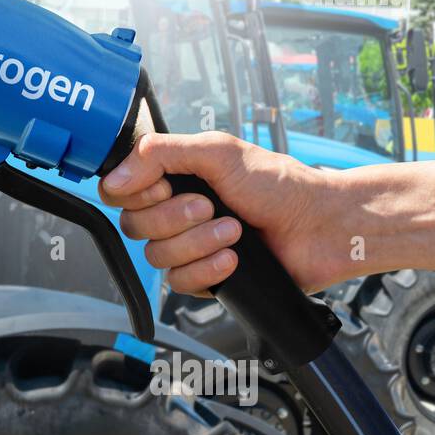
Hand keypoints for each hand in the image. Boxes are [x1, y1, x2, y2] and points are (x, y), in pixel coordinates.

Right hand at [97, 132, 340, 295]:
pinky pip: (180, 282)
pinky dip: (208, 269)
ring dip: (198, 243)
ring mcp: (188, 246)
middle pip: (134, 226)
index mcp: (173, 177)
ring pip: (157, 256)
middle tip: (212, 207)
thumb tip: (114, 177)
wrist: (320, 227)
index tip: (164, 187)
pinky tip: (234, 259)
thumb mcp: (217, 152)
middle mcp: (175, 211)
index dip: (135, 193)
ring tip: (234, 231)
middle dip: (175, 218)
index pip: (119, 190)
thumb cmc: (279, 184)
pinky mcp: (204, 276)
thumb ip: (161, 154)